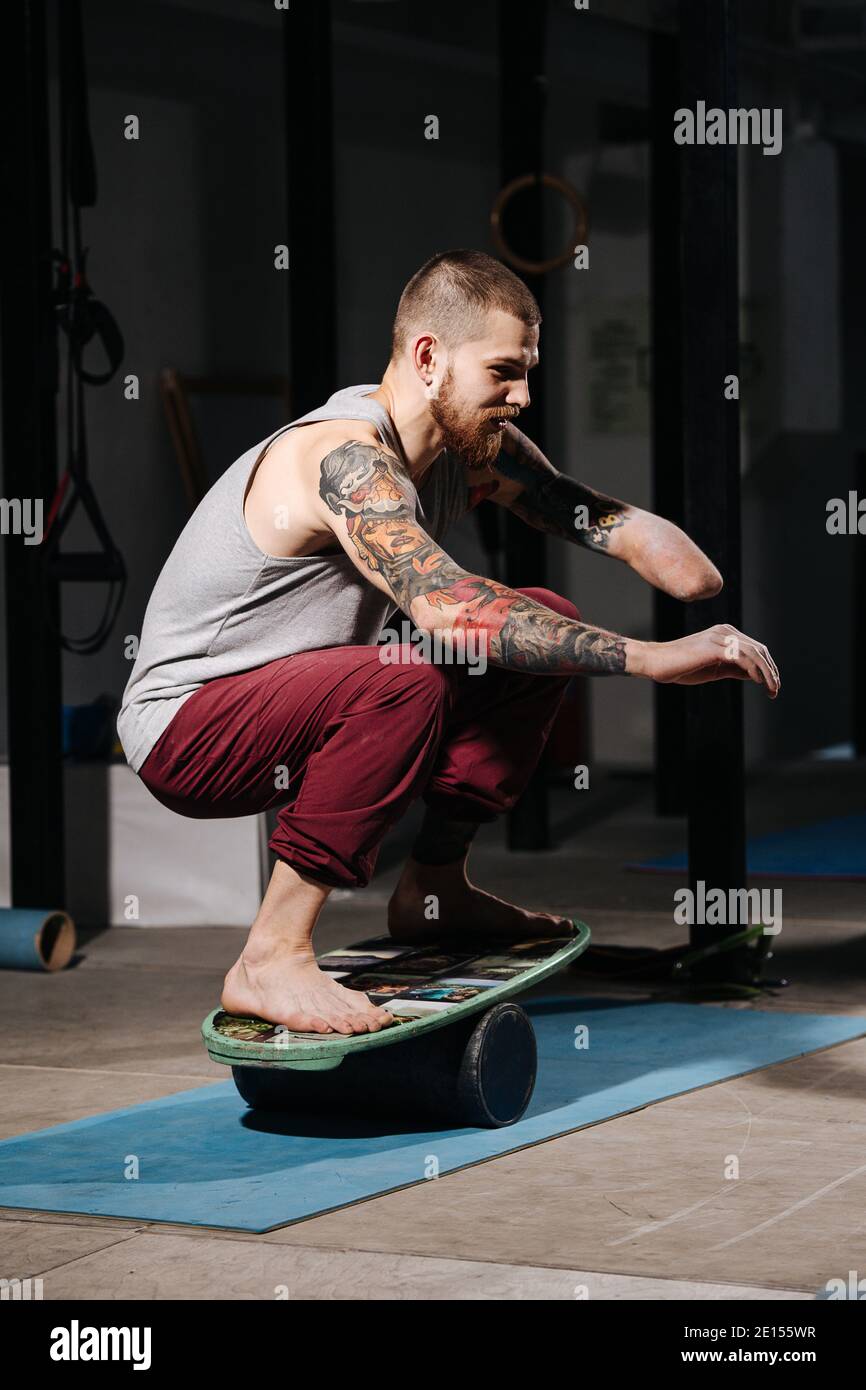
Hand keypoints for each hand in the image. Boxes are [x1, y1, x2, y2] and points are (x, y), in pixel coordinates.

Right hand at [645, 625, 779, 697]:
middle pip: (758, 649)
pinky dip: (754, 670)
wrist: (656, 662)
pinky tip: (758, 682)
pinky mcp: (714, 646)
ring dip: (767, 673)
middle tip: (775, 690)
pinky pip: (742, 657)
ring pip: (754, 653)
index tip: (772, 685)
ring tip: (771, 689)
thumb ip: (734, 669)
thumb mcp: (714, 670)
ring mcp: (720, 637)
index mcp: (724, 634)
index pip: (755, 648)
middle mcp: (725, 631)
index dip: (767, 666)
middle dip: (771, 670)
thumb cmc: (681, 667)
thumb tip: (755, 675)